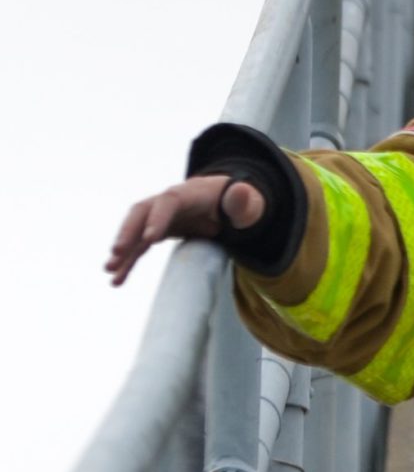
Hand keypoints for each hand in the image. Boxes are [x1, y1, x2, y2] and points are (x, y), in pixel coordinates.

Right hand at [106, 175, 264, 285]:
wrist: (228, 202)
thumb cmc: (238, 203)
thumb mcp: (246, 203)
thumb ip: (243, 201)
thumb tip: (241, 191)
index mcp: (190, 193)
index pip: (170, 201)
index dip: (159, 218)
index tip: (151, 239)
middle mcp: (168, 203)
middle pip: (142, 212)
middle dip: (128, 231)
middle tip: (117, 252)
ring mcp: (160, 217)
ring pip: (135, 231)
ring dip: (123, 250)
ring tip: (109, 270)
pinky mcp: (158, 231)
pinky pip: (139, 246)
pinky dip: (129, 262)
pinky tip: (117, 280)